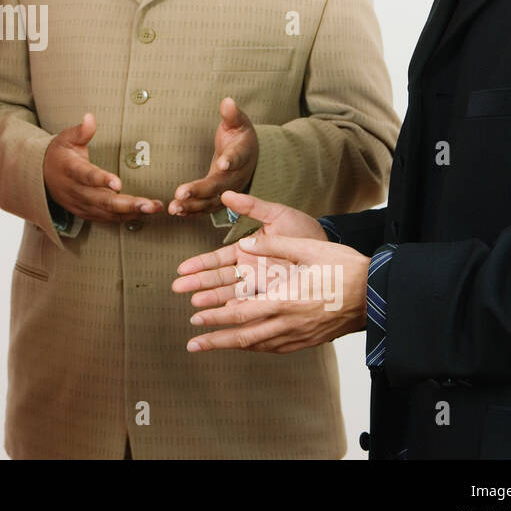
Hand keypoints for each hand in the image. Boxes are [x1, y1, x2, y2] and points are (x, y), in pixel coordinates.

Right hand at [43, 112, 162, 222]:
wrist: (41, 177)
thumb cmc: (59, 154)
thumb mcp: (66, 138)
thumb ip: (81, 131)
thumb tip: (90, 117)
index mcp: (70, 169)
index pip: (86, 176)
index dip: (101, 180)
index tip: (118, 183)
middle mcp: (75, 190)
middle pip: (102, 200)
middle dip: (127, 204)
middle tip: (149, 205)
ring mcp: (80, 204)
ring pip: (107, 212)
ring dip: (131, 212)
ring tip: (154, 208)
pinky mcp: (86, 212)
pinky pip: (107, 218)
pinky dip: (125, 217)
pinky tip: (143, 213)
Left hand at [170, 96, 257, 214]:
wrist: (249, 155)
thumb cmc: (240, 136)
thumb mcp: (238, 122)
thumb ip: (232, 114)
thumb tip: (228, 101)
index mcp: (243, 154)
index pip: (237, 157)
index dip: (231, 160)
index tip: (223, 163)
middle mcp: (237, 175)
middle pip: (219, 185)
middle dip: (200, 190)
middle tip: (180, 193)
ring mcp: (229, 189)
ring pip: (212, 201)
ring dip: (192, 205)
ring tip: (174, 207)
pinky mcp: (220, 197)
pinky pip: (206, 207)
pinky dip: (192, 211)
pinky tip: (177, 211)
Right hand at [171, 189, 324, 307]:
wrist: (332, 249)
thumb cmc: (304, 230)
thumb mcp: (277, 214)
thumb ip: (252, 206)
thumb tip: (227, 194)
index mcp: (247, 250)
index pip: (217, 259)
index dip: (199, 264)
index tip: (182, 269)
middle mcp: (251, 269)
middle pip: (219, 278)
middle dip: (198, 284)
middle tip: (178, 289)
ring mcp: (262, 284)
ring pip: (232, 293)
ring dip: (214, 300)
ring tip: (196, 306)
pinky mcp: (275, 296)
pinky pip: (255, 304)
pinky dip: (240, 310)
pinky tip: (226, 316)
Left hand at [173, 191, 366, 353]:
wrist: (377, 294)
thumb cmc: (344, 268)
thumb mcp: (310, 249)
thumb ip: (276, 246)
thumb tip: (246, 244)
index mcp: (284, 299)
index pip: (241, 313)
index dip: (215, 317)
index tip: (195, 317)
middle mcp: (289, 322)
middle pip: (244, 337)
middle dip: (216, 341)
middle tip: (192, 344)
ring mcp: (300, 334)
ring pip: (259, 346)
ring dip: (233, 346)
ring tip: (213, 346)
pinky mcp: (309, 339)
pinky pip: (277, 348)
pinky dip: (257, 347)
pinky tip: (248, 345)